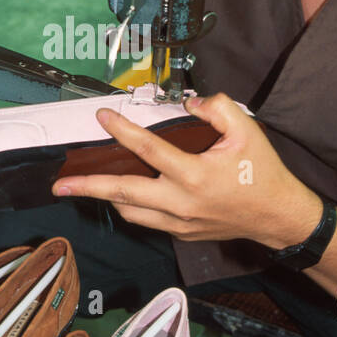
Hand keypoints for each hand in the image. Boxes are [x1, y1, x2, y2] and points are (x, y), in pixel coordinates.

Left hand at [52, 92, 322, 246]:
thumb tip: (190, 103)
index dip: (122, 131)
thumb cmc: (262, 173)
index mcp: (193, 175)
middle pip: (122, 193)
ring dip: (105, 198)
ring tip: (83, 187)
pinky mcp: (181, 233)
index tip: (102, 117)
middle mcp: (179, 202)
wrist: (278, 217)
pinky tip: (123, 195)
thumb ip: (218, 108)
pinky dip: (130, 206)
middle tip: (59, 185)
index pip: (147, 150)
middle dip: (87, 187)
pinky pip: (146, 219)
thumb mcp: (247, 131)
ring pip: (130, 211)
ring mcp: (178, 222)